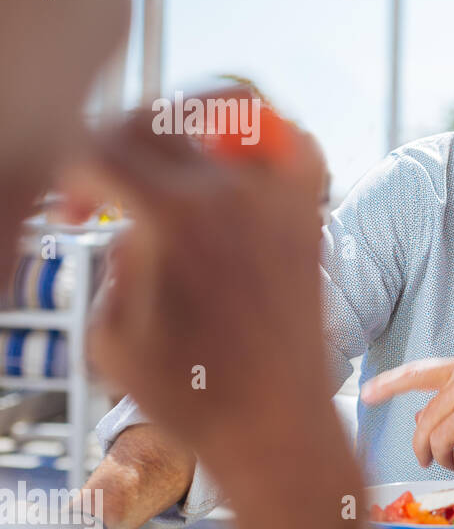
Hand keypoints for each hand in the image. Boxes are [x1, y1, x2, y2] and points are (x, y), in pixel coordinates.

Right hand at [73, 90, 333, 467]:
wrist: (279, 425)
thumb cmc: (193, 397)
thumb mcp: (111, 336)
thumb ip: (110, 257)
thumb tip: (129, 219)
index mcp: (175, 217)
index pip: (98, 150)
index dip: (67, 175)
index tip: (68, 212)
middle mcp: (235, 192)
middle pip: (153, 119)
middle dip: (111, 143)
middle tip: (100, 187)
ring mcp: (282, 195)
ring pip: (229, 102)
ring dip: (182, 118)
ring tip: (159, 154)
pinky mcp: (310, 211)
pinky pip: (289, 138)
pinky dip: (255, 131)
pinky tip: (224, 163)